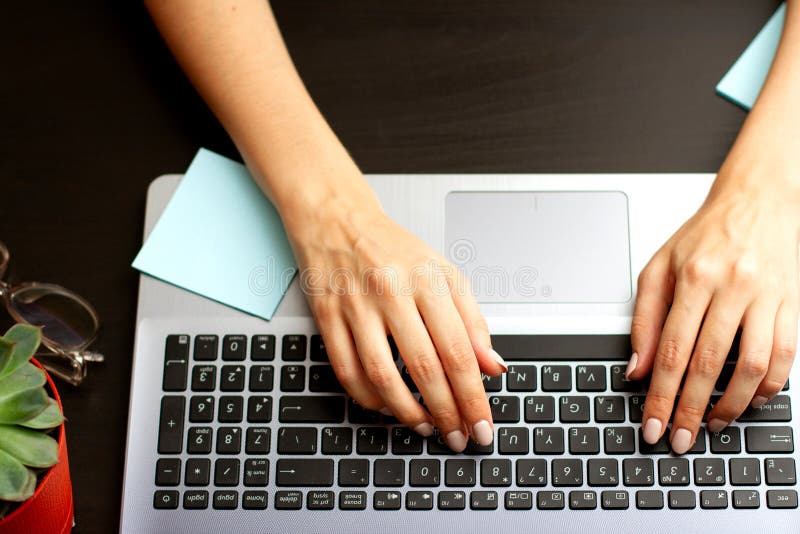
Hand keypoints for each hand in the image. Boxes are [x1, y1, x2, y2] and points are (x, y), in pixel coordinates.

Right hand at [287, 197, 506, 450]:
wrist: (338, 220)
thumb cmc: (394, 248)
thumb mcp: (444, 273)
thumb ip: (472, 320)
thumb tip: (493, 366)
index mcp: (428, 280)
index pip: (459, 351)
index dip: (473, 396)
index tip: (483, 423)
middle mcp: (392, 292)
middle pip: (425, 368)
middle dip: (447, 413)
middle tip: (460, 437)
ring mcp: (356, 306)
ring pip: (383, 376)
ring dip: (407, 412)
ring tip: (426, 427)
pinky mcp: (327, 317)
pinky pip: (347, 371)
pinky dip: (368, 398)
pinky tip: (386, 406)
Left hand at [628, 175, 799, 453]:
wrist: (760, 201)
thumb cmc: (705, 235)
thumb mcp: (659, 268)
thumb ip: (645, 319)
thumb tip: (637, 369)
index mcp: (694, 277)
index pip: (673, 350)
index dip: (662, 394)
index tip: (653, 425)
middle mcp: (733, 287)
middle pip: (709, 363)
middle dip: (691, 410)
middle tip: (679, 439)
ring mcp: (767, 297)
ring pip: (754, 366)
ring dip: (732, 404)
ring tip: (712, 425)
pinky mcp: (792, 304)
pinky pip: (787, 356)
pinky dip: (770, 386)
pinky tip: (751, 400)